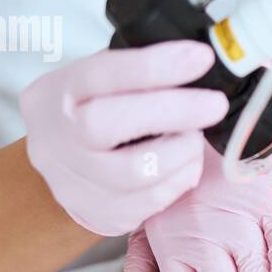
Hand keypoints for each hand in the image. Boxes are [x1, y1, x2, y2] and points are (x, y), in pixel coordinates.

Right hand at [19, 40, 228, 236]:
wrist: (56, 158)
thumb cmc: (89, 108)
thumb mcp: (99, 80)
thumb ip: (138, 73)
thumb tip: (200, 63)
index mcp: (59, 91)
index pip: (102, 73)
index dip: (154, 66)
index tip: (200, 58)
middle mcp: (57, 136)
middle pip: (107, 124)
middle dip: (173, 111)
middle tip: (215, 105)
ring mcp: (72, 180)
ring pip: (136, 172)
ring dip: (183, 152)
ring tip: (195, 138)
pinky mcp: (96, 213)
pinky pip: (149, 202)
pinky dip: (179, 179)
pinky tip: (185, 164)